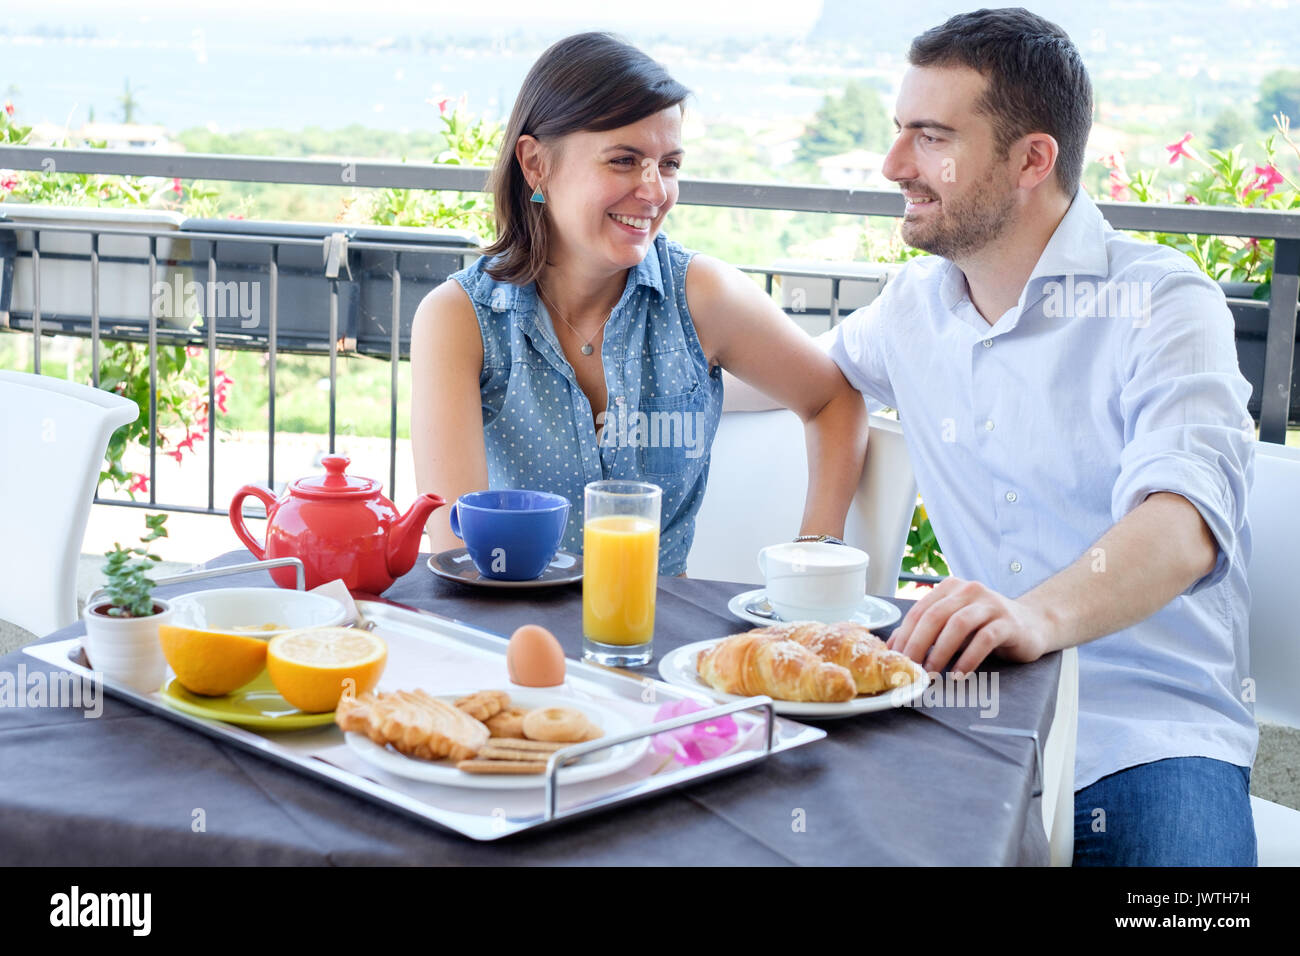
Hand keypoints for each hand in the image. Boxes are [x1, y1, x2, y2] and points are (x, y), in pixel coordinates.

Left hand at [885, 577, 1054, 674]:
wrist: (1032, 625)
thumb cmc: (984, 627)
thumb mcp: (952, 625)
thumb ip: (926, 631)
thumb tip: (892, 647)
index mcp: (949, 588)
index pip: (919, 611)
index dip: (904, 635)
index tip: (895, 659)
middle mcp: (968, 590)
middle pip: (935, 616)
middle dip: (918, 644)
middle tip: (910, 669)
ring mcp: (990, 604)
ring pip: (958, 625)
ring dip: (941, 652)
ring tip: (931, 674)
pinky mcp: (1008, 622)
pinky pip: (984, 639)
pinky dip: (968, 658)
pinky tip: (959, 674)